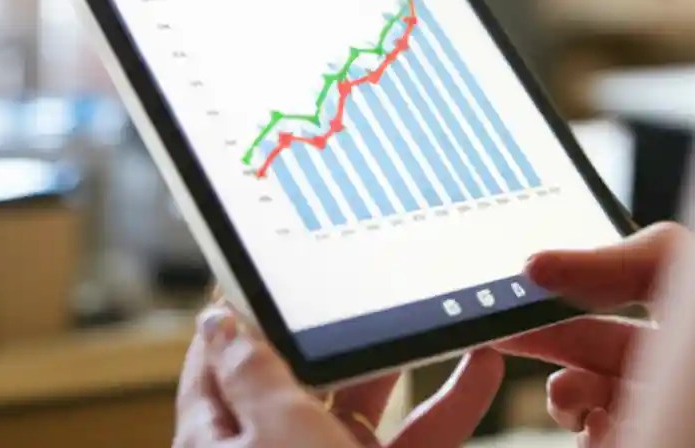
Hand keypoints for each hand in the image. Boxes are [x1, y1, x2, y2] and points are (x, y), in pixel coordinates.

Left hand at [175, 306, 503, 447]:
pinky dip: (446, 408)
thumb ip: (255, 375)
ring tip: (436, 317)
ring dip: (404, 365)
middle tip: (368, 279)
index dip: (236, 312)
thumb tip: (217, 322)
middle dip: (338, 331)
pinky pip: (412, 440)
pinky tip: (480, 374)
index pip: (214, 362)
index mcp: (220, 444)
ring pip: (364, 407)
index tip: (266, 266)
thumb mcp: (278, 436)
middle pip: (299, 377)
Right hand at [496, 222, 688, 445]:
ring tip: (581, 394)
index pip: (591, 316)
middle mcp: (664, 374)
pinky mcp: (661, 433)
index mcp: (669, 325)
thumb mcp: (678, 266)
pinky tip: (609, 424)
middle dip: (540, 347)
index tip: (502, 300)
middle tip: (499, 336)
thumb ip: (606, 263)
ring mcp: (662, 409)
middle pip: (579, 363)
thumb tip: (533, 264)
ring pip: (583, 413)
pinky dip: (597, 436)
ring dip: (568, 400)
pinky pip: (605, 442)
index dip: (543, 306)